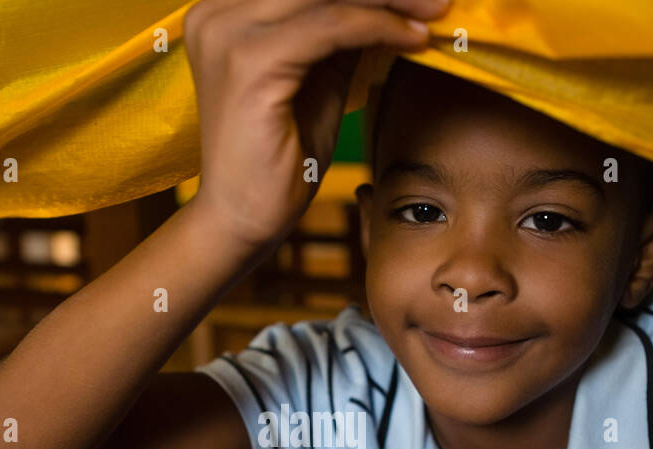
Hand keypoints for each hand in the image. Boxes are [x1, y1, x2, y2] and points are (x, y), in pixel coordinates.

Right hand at [184, 0, 445, 248]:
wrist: (241, 223)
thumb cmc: (279, 162)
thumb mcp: (318, 80)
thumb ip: (341, 35)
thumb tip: (390, 2)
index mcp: (224, 11)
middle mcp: (217, 13)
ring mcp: (229, 35)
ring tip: (435, 10)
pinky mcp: (251, 64)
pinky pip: (331, 26)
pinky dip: (379, 27)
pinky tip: (413, 37)